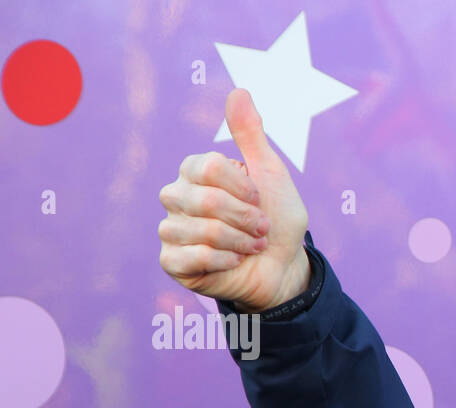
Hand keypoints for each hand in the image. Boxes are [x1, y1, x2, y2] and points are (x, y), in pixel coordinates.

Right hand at [158, 88, 310, 312]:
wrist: (282, 266)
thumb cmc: (275, 218)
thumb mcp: (270, 173)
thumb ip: (251, 135)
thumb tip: (239, 90)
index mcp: (195, 171)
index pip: (209, 167)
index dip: (243, 188)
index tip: (260, 198)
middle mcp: (176, 196)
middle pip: (207, 201)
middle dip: (246, 218)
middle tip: (262, 228)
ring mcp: (171, 229)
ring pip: (204, 232)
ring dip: (241, 242)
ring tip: (252, 246)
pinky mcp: (172, 261)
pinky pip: (192, 258)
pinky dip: (224, 262)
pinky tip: (235, 262)